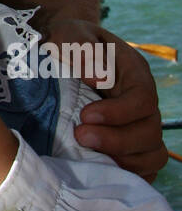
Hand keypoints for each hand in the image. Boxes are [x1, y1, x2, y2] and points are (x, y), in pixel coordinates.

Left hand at [45, 18, 167, 181]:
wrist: (59, 56)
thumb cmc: (66, 43)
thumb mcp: (70, 35)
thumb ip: (83, 49)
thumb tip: (101, 77)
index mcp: (134, 73)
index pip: (143, 99)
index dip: (119, 113)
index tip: (85, 116)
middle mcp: (143, 102)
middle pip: (150, 131)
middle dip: (116, 140)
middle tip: (80, 136)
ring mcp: (139, 125)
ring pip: (152, 154)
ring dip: (122, 160)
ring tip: (88, 155)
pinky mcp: (130, 146)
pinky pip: (143, 169)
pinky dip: (126, 174)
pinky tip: (98, 170)